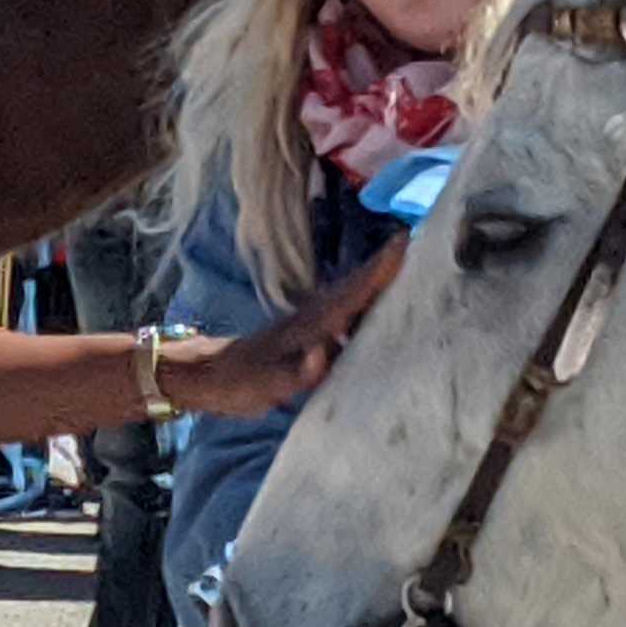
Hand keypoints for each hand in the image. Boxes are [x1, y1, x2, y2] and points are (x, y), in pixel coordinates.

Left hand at [165, 240, 403, 418]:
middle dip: (387, 268)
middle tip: (420, 245)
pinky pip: (343, 314)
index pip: (351, 296)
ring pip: (350, 299)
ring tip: (410, 270)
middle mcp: (313, 319)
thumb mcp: (267, 384)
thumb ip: (297, 372)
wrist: (206, 376)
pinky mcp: (307, 334)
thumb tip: (325, 352)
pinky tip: (376, 307)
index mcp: (310, 327)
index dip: (379, 272)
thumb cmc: (238, 381)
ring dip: (377, 283)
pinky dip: (362, 304)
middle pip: (356, 289)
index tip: (406, 242)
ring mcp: (310, 324)